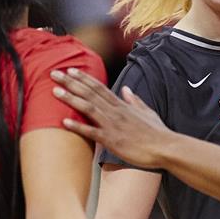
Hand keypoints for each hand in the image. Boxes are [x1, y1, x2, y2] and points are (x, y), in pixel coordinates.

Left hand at [53, 70, 171, 169]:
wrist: (165, 147)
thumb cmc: (157, 132)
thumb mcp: (147, 112)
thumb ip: (134, 100)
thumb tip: (126, 89)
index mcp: (122, 105)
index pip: (99, 87)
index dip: (83, 79)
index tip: (70, 71)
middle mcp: (115, 111)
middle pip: (89, 93)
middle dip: (70, 83)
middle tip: (54, 73)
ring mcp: (112, 125)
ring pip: (88, 107)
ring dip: (70, 99)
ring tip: (54, 91)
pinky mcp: (112, 140)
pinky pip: (92, 132)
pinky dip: (78, 126)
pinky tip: (64, 123)